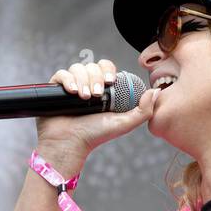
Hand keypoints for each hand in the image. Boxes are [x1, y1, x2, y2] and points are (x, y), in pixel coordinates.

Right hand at [36, 58, 157, 162]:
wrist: (69, 144)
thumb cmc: (95, 136)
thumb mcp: (123, 124)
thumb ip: (143, 111)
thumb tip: (155, 91)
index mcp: (102, 90)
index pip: (106, 68)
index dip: (108, 70)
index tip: (110, 81)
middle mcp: (86, 86)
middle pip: (92, 66)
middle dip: (96, 77)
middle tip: (97, 95)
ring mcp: (70, 87)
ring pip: (77, 68)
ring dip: (83, 80)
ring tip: (84, 98)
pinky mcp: (54, 90)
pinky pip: (61, 74)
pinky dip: (68, 80)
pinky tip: (72, 92)